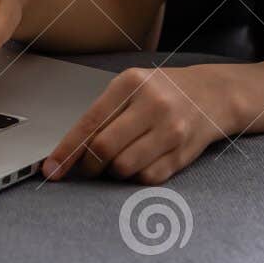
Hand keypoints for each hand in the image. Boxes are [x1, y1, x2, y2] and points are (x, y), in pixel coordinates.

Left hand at [42, 65, 237, 185]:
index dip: (66, 151)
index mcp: (131, 84)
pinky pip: (147, 178)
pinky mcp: (183, 154)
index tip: (51, 170)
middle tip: (87, 167)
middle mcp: (153, 105)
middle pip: (105, 149)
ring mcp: (171, 130)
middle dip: (88, 165)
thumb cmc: (162, 91)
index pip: (90, 123)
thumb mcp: (131, 88)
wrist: (212, 94)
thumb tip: (70, 151)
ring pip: (124, 168)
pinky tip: (139, 162)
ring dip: (112, 172)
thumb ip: (103, 114)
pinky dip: (135, 177)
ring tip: (117, 160)